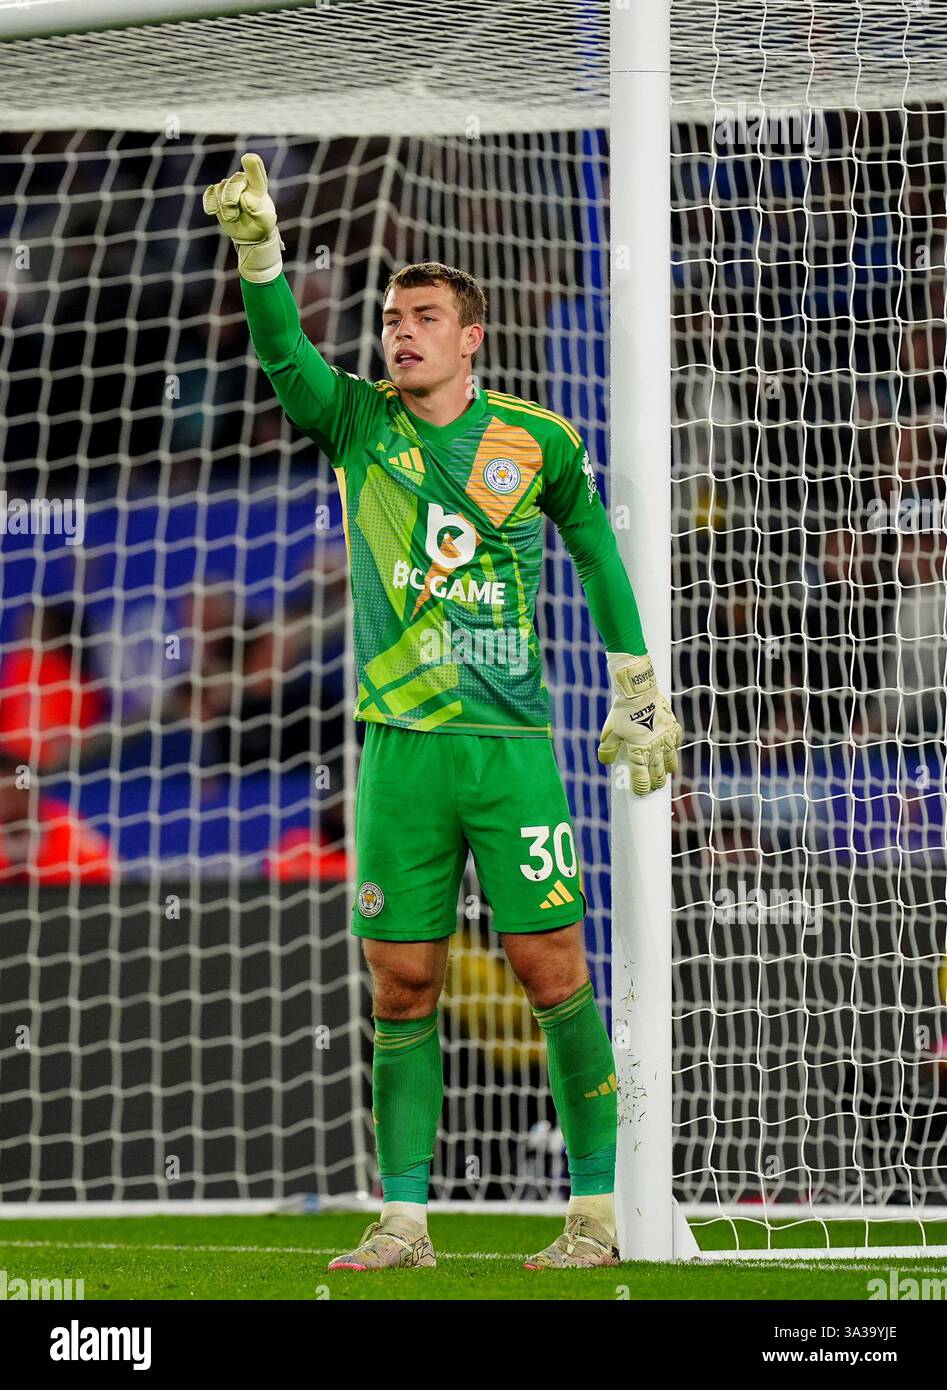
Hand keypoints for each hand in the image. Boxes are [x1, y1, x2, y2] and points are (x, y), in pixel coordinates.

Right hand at [203, 152, 282, 281]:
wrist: (250, 233)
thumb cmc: (261, 224)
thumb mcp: (265, 222)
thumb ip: (257, 210)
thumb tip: (244, 198)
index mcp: (258, 186)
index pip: (256, 172)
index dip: (252, 165)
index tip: (249, 158)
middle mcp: (243, 182)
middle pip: (234, 181)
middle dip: (232, 194)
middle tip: (234, 211)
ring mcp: (229, 187)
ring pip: (220, 188)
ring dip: (224, 206)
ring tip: (232, 217)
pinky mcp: (217, 195)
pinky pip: (210, 194)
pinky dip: (210, 203)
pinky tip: (212, 212)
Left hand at [597, 651, 682, 794]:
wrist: (638, 691)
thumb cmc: (622, 711)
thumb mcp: (610, 731)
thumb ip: (608, 748)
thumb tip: (605, 762)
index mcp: (638, 750)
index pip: (641, 776)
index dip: (641, 787)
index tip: (641, 792)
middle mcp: (654, 747)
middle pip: (658, 772)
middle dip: (655, 782)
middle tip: (653, 787)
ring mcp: (666, 738)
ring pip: (670, 761)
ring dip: (667, 770)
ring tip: (664, 775)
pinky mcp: (673, 727)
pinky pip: (676, 743)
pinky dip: (673, 750)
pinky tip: (671, 752)